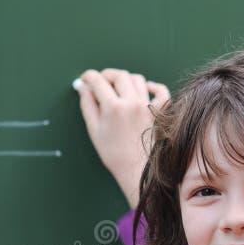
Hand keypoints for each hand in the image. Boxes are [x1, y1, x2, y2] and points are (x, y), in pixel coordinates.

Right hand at [77, 69, 169, 207]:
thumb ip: (87, 105)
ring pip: (137, 79)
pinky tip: (144, 89)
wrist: (135, 169)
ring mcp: (146, 106)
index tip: (84, 79)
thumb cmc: (113, 153)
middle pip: (118, 75)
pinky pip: (160, 91)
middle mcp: (131, 102)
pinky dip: (153, 86)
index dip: (88, 77)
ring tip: (117, 88)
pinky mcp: (157, 112)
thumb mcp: (94, 130)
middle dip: (106, 75)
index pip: (98, 81)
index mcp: (113, 107)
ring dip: (125, 79)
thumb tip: (83, 88)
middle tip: (99, 83)